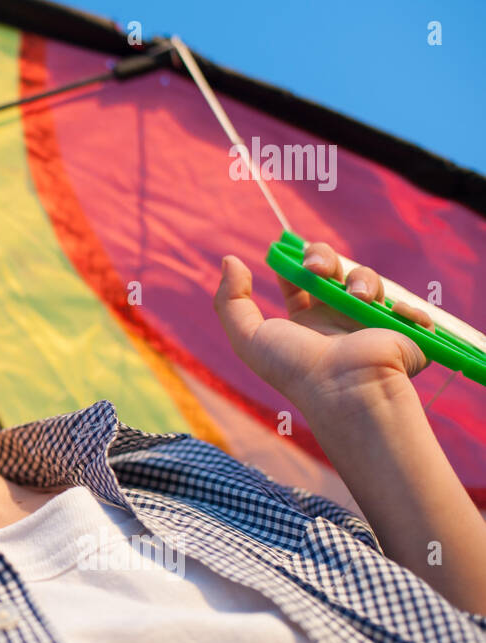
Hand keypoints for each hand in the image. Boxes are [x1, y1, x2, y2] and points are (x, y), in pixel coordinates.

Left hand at [213, 242, 434, 413]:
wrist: (345, 390)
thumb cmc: (294, 367)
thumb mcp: (248, 336)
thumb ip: (230, 300)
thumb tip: (230, 260)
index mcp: (306, 323)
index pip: (300, 283)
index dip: (295, 263)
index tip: (289, 252)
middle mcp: (337, 321)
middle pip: (334, 270)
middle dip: (325, 257)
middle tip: (317, 267)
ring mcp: (371, 325)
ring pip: (370, 281)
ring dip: (363, 280)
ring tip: (358, 299)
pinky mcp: (403, 334)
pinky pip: (412, 312)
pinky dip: (408, 310)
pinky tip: (393, 315)